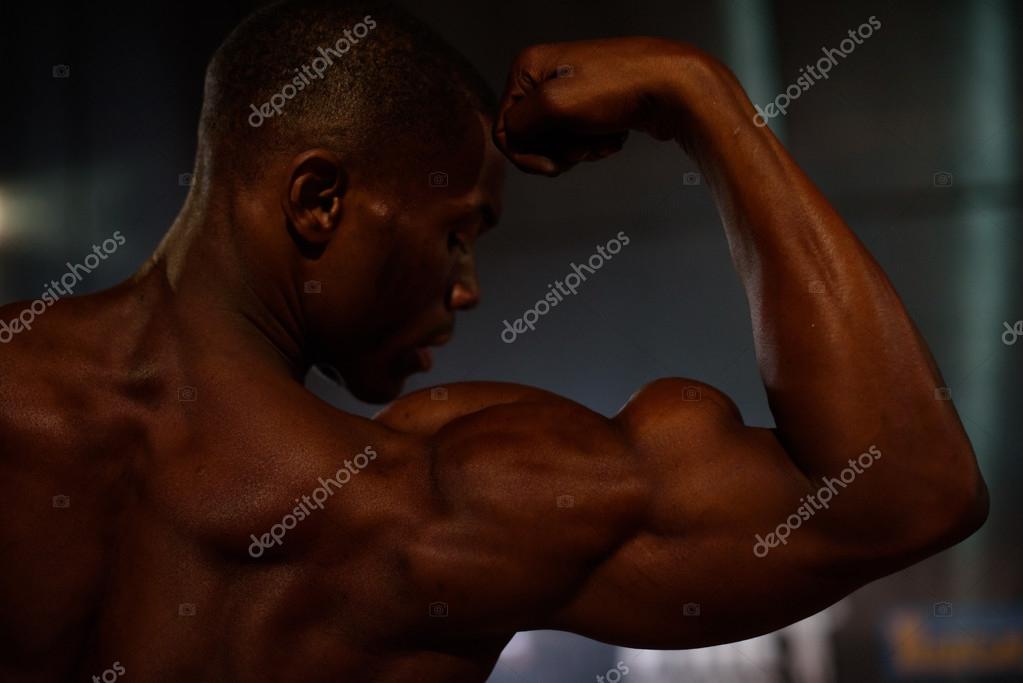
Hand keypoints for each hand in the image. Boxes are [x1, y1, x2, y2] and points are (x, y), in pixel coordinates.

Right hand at [493, 37, 701, 175]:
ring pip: (557, 143)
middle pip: (531, 137)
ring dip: (579, 150)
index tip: (551, 164)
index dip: (525, 153)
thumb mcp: (554, 105)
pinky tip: (614, 135)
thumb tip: (509, 139)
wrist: (672, 89)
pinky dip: (596, 146)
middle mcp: (548, 76)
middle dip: (557, 151)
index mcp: (529, 68)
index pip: (504, 126)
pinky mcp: (594, 107)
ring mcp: (573, 92)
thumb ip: (518, 125)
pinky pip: (581, 140)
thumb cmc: (619, 88)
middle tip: (581, 146)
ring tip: (601, 138)